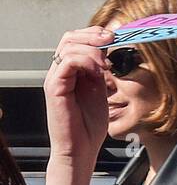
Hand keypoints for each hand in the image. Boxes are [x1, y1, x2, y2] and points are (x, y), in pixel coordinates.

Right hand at [44, 26, 113, 171]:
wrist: (81, 149)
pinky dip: (85, 61)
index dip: (94, 34)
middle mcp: (60, 72)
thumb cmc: (89, 127)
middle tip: (111, 41)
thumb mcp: (100, 91)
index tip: (114, 37)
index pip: (75, 40)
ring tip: (106, 65)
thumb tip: (108, 52)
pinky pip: (67, 62)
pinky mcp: (55, 87)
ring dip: (92, 51)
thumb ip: (100, 71)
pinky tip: (98, 72)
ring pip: (68, 46)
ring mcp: (55, 78)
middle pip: (69, 38)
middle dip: (92, 36)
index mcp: (70, 72)